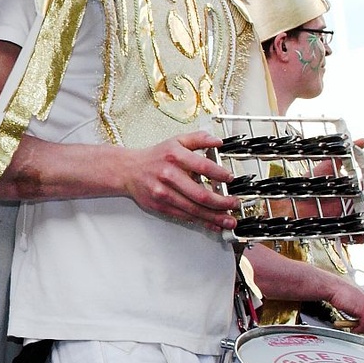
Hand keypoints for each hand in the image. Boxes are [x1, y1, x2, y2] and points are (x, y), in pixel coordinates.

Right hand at [122, 131, 237, 230]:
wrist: (129, 170)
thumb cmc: (154, 157)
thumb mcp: (176, 141)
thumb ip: (199, 138)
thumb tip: (218, 142)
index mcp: (175, 156)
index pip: (202, 166)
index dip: (219, 174)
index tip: (230, 179)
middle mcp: (169, 175)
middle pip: (200, 194)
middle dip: (221, 202)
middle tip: (234, 204)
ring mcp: (164, 193)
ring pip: (193, 209)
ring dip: (214, 217)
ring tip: (228, 220)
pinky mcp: (161, 206)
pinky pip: (184, 216)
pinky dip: (201, 222)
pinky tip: (212, 224)